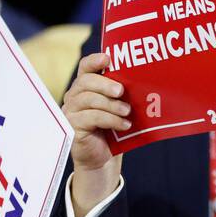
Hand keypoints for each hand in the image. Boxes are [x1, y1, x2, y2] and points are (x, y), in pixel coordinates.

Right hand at [63, 52, 128, 216]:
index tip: (108, 59)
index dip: (95, 61)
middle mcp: (74, 97)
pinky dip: (110, 119)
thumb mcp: (118, 109)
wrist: (103, 158)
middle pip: (85, 82)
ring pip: (89, 100)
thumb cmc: (113, 130)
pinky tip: (124, 125)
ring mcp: (71, 112)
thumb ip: (122, 95)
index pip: (86, 68)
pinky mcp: (72, 127)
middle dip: (104, 84)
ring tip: (127, 111)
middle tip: (121, 91)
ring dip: (110, 105)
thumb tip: (145, 81)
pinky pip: (91, 118)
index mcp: (85, 87)